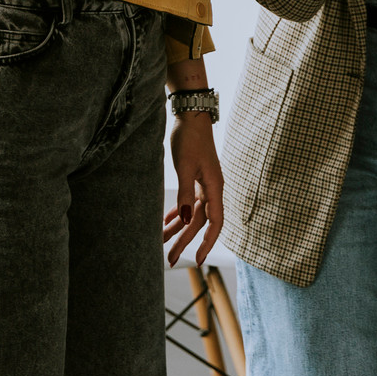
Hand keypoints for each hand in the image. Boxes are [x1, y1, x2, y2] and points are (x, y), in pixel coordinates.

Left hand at [164, 94, 223, 265]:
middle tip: (170, 259)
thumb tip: (184, 221)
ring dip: (177, 228)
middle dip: (184, 241)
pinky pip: (187, 203)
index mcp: (214, 188)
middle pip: (199, 222)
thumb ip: (185, 194)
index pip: (214, 223)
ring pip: (191, 214)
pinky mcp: (195, 178)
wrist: (191, 116)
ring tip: (162, 242)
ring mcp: (203, 184)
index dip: (207, 243)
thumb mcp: (185, 166)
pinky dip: (177, 213)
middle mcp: (211, 189)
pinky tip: (166, 222)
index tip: (198, 259)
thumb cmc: (190, 139)